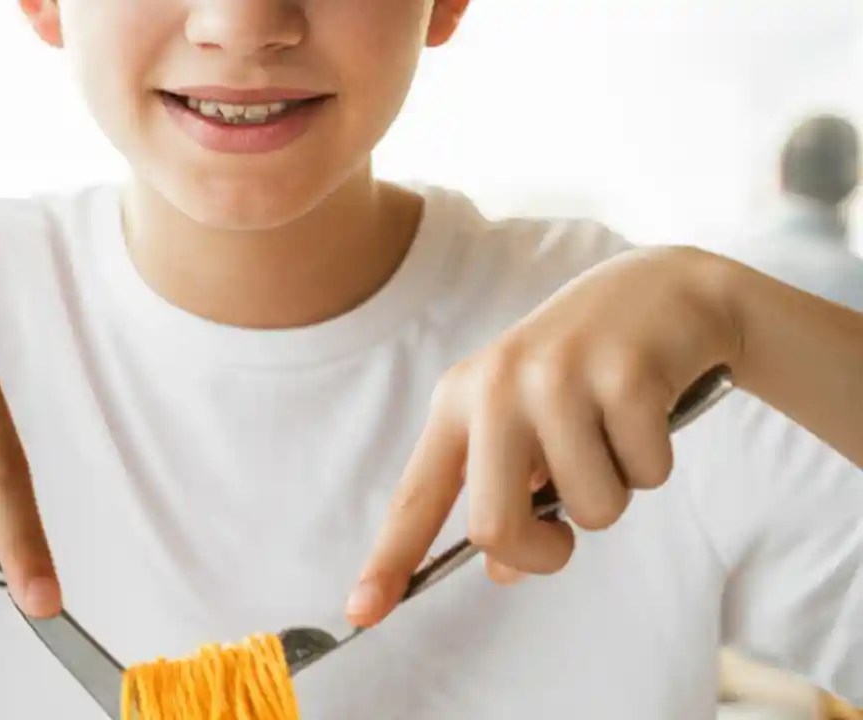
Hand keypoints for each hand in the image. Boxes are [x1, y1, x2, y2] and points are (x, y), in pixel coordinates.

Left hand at [348, 246, 741, 626]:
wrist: (661, 290)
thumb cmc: (584, 370)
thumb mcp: (528, 426)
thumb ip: (506, 495)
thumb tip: (501, 570)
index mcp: (457, 402)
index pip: (415, 496)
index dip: (389, 560)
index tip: (360, 612)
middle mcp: (494, 386)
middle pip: (496, 525)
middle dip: (545, 551)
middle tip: (568, 530)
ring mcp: (557, 376)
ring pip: (590, 508)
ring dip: (615, 491)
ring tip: (613, 433)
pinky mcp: (623, 373)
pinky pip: (646, 474)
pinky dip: (654, 461)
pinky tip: (649, 409)